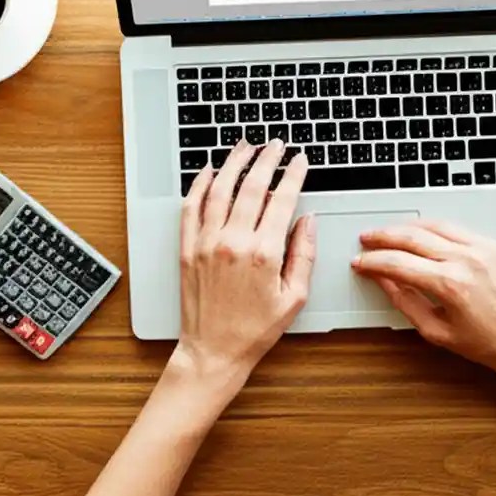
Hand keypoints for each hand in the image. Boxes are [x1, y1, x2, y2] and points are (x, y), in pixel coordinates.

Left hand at [170, 139, 315, 384]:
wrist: (214, 351)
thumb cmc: (255, 329)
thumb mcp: (294, 296)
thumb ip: (304, 254)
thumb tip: (308, 222)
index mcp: (263, 253)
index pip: (282, 199)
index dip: (293, 174)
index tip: (299, 161)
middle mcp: (233, 243)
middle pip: (251, 186)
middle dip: (266, 159)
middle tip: (275, 145)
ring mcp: (206, 244)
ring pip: (219, 189)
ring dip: (233, 163)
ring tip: (244, 147)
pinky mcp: (187, 249)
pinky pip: (191, 208)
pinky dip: (199, 185)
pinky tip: (208, 172)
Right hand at [352, 220, 495, 381]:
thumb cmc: (490, 344)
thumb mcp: (437, 332)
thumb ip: (406, 303)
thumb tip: (385, 282)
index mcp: (449, 284)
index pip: (398, 263)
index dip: (373, 262)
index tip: (360, 262)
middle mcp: (466, 260)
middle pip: (411, 236)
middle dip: (383, 237)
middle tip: (367, 240)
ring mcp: (482, 249)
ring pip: (433, 225)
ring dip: (407, 226)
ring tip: (390, 233)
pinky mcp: (494, 245)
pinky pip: (456, 228)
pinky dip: (434, 227)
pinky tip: (422, 232)